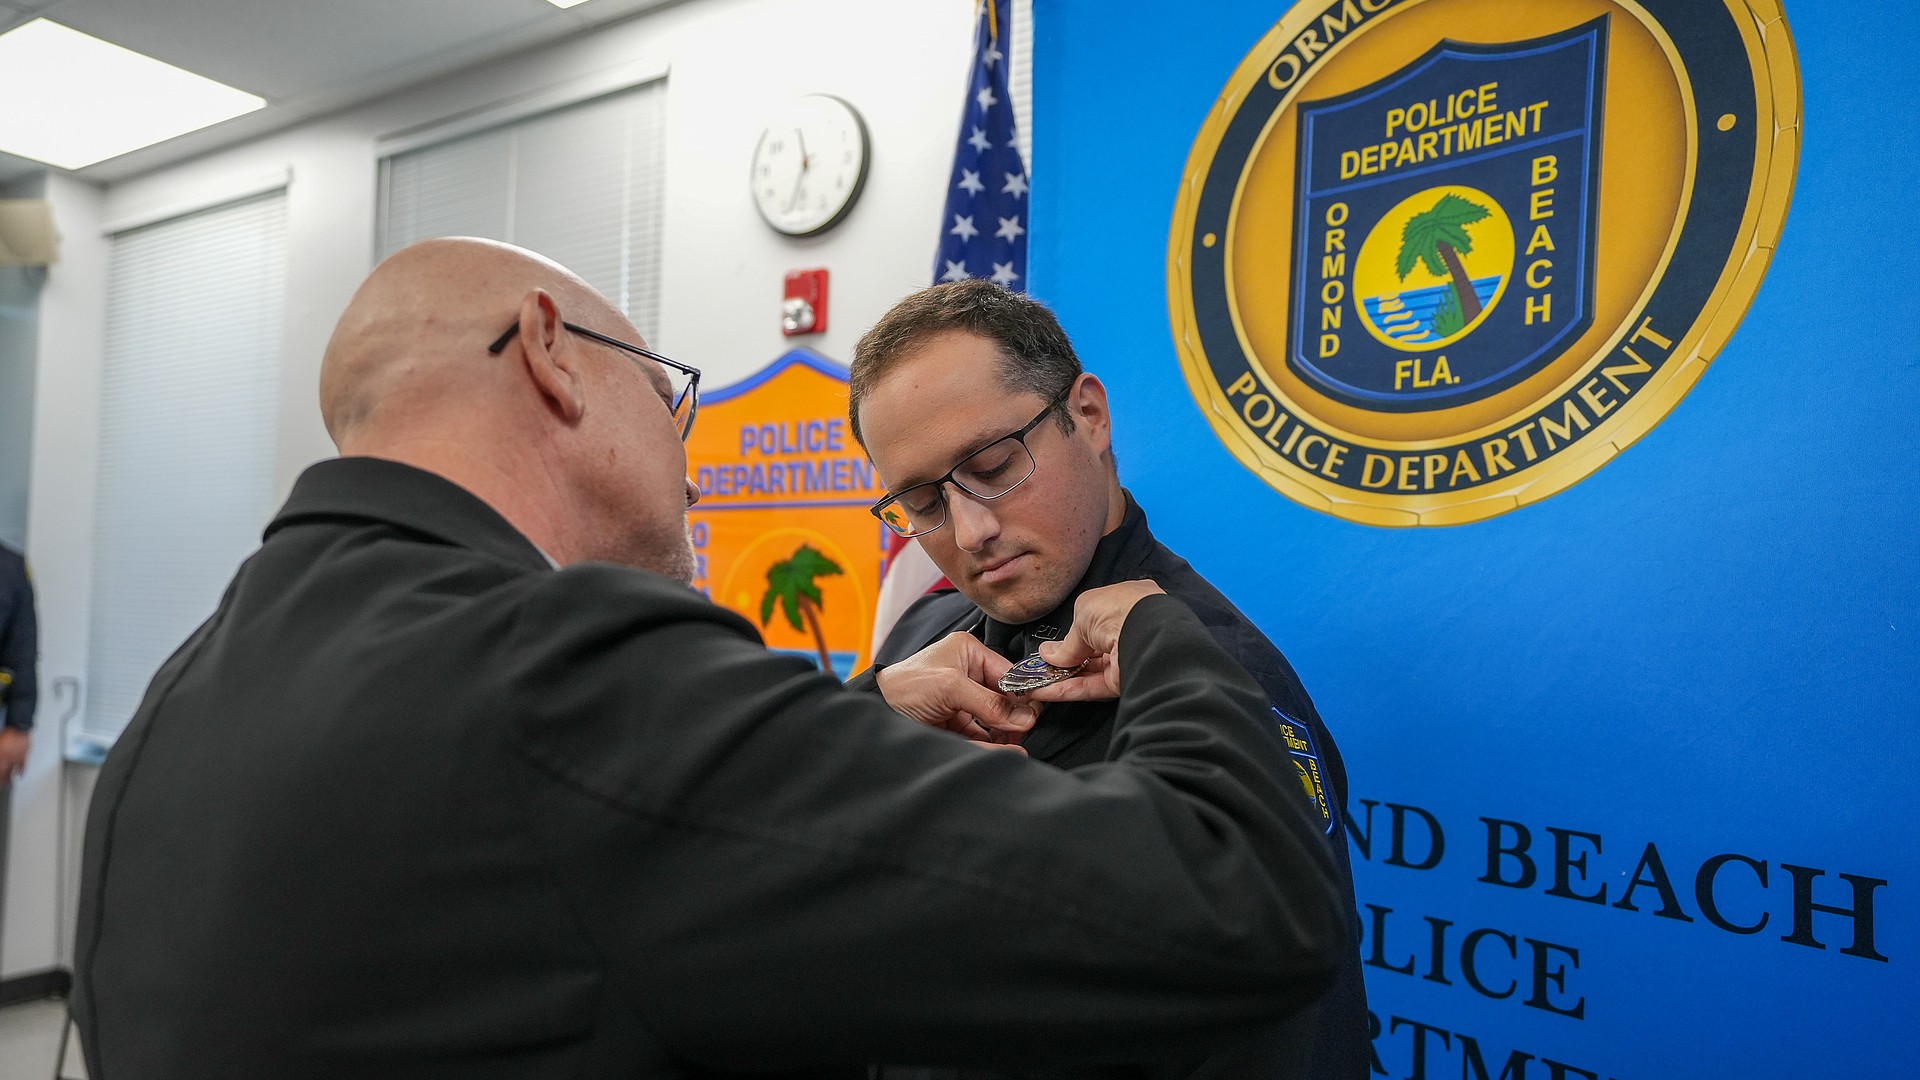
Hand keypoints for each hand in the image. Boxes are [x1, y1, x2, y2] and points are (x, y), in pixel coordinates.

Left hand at [0, 728, 27, 782]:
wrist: (20, 728)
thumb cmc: (8, 733)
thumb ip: (0, 749)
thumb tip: (0, 758)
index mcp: (2, 755)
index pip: (0, 768)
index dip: (0, 775)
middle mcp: (9, 758)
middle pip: (4, 771)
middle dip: (3, 779)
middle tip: (2, 784)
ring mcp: (17, 758)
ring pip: (13, 770)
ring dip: (10, 777)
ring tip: (8, 783)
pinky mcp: (24, 755)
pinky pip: (23, 765)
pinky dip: (22, 771)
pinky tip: (21, 774)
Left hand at [875, 632, 1036, 749]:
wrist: (875, 711)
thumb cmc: (903, 687)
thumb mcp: (949, 688)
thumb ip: (989, 703)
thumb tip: (1025, 718)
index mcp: (969, 652)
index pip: (1008, 673)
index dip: (1023, 694)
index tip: (1034, 715)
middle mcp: (968, 673)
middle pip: (1004, 697)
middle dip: (1015, 716)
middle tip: (1025, 733)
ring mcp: (962, 699)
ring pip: (995, 717)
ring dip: (1006, 732)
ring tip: (1017, 744)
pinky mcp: (955, 722)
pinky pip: (982, 733)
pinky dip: (993, 743)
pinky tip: (1005, 750)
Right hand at [1028, 580, 1167, 701]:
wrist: (1145, 633)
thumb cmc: (1119, 609)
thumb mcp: (1083, 612)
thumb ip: (1067, 639)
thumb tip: (1048, 654)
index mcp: (1126, 602)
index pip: (1097, 620)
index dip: (1074, 632)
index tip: (1053, 644)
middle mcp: (1129, 630)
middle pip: (1092, 648)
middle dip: (1065, 658)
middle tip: (1040, 666)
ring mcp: (1127, 657)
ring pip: (1089, 670)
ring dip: (1061, 676)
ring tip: (1036, 679)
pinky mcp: (1124, 681)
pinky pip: (1092, 686)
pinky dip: (1068, 689)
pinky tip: (1045, 690)